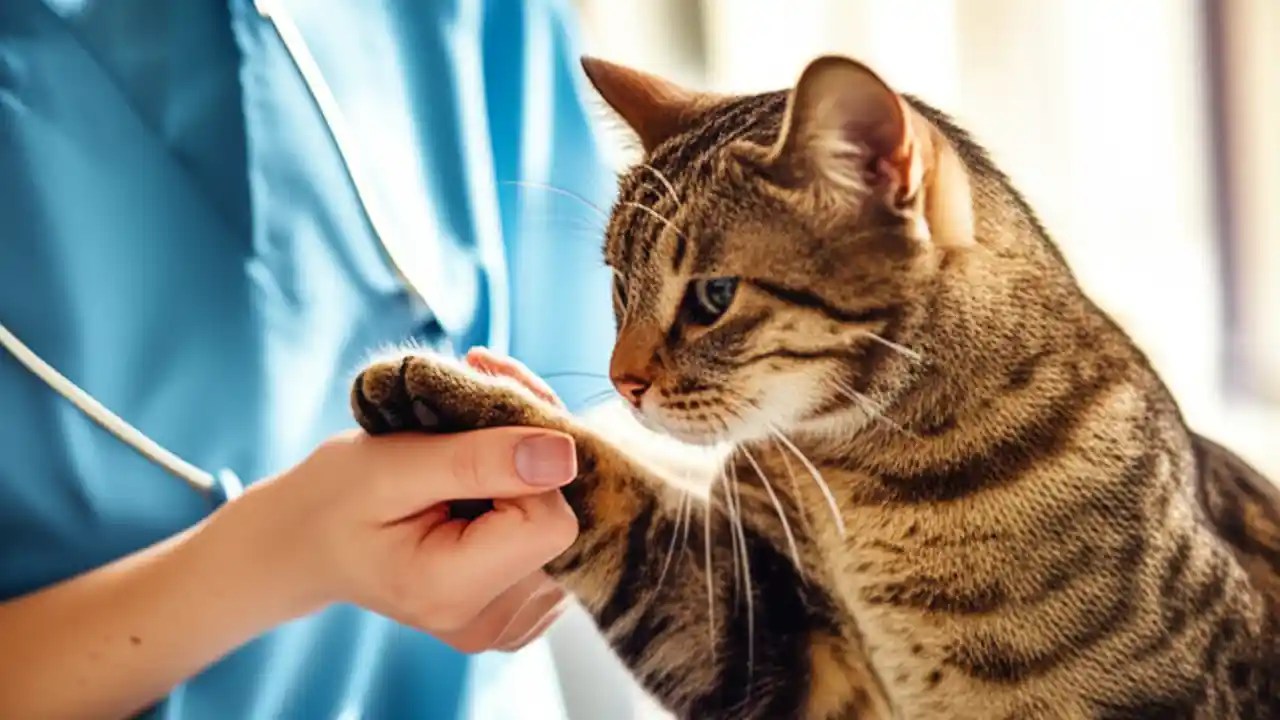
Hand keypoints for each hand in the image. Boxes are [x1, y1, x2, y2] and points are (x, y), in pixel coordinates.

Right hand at [208, 350, 577, 653]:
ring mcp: (512, 622)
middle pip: (567, 525)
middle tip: (476, 419)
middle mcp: (492, 622)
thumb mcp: (395, 464)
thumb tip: (565, 455)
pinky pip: (557, 540)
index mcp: (453, 594)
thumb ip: (480, 459)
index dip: (526, 468)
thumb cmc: (338, 498)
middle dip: (534, 460)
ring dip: (533, 474)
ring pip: (569, 526)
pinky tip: (486, 483)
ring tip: (471, 454)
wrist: (310, 541)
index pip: (551, 523)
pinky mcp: (524, 606)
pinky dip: (531, 499)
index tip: (477, 437)